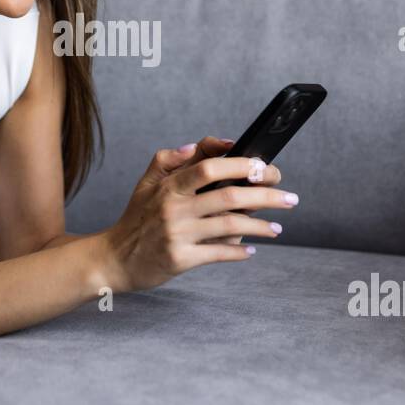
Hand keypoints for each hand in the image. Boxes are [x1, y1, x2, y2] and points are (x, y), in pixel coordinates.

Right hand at [99, 136, 297, 292]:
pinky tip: (252, 250)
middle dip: (265, 195)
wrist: (114, 260)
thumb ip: (169, 160)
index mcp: (169, 186)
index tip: (264, 167)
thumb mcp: (146, 183)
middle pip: (229, 196)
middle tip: (290, 197)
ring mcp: (177, 234)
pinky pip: (218, 253)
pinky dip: (239, 252)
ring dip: (260, 226)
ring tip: (277, 227)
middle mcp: (173, 208)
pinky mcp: (180, 260)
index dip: (240, 164)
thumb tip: (197, 145)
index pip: (209, 167)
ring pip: (229, 226)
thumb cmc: (136, 219)